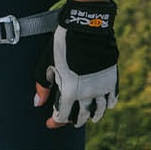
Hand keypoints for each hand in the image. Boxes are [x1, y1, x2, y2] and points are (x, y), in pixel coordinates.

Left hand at [34, 0, 118, 126]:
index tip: (50, 123)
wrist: (87, 26)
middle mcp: (87, 93)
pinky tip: (105, 105)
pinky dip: (108, 104)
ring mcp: (102, 86)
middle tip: (71, 121)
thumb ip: (42, 85)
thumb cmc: (63, 43)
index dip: (55, 122)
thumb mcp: (47, 63)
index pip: (62, 116)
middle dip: (74, 120)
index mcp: (70, 91)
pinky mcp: (112, 77)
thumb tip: (38, 103)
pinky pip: (112, 98)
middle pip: (82, 116)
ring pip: (99, 110)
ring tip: (91, 117)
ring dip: (93, 116)